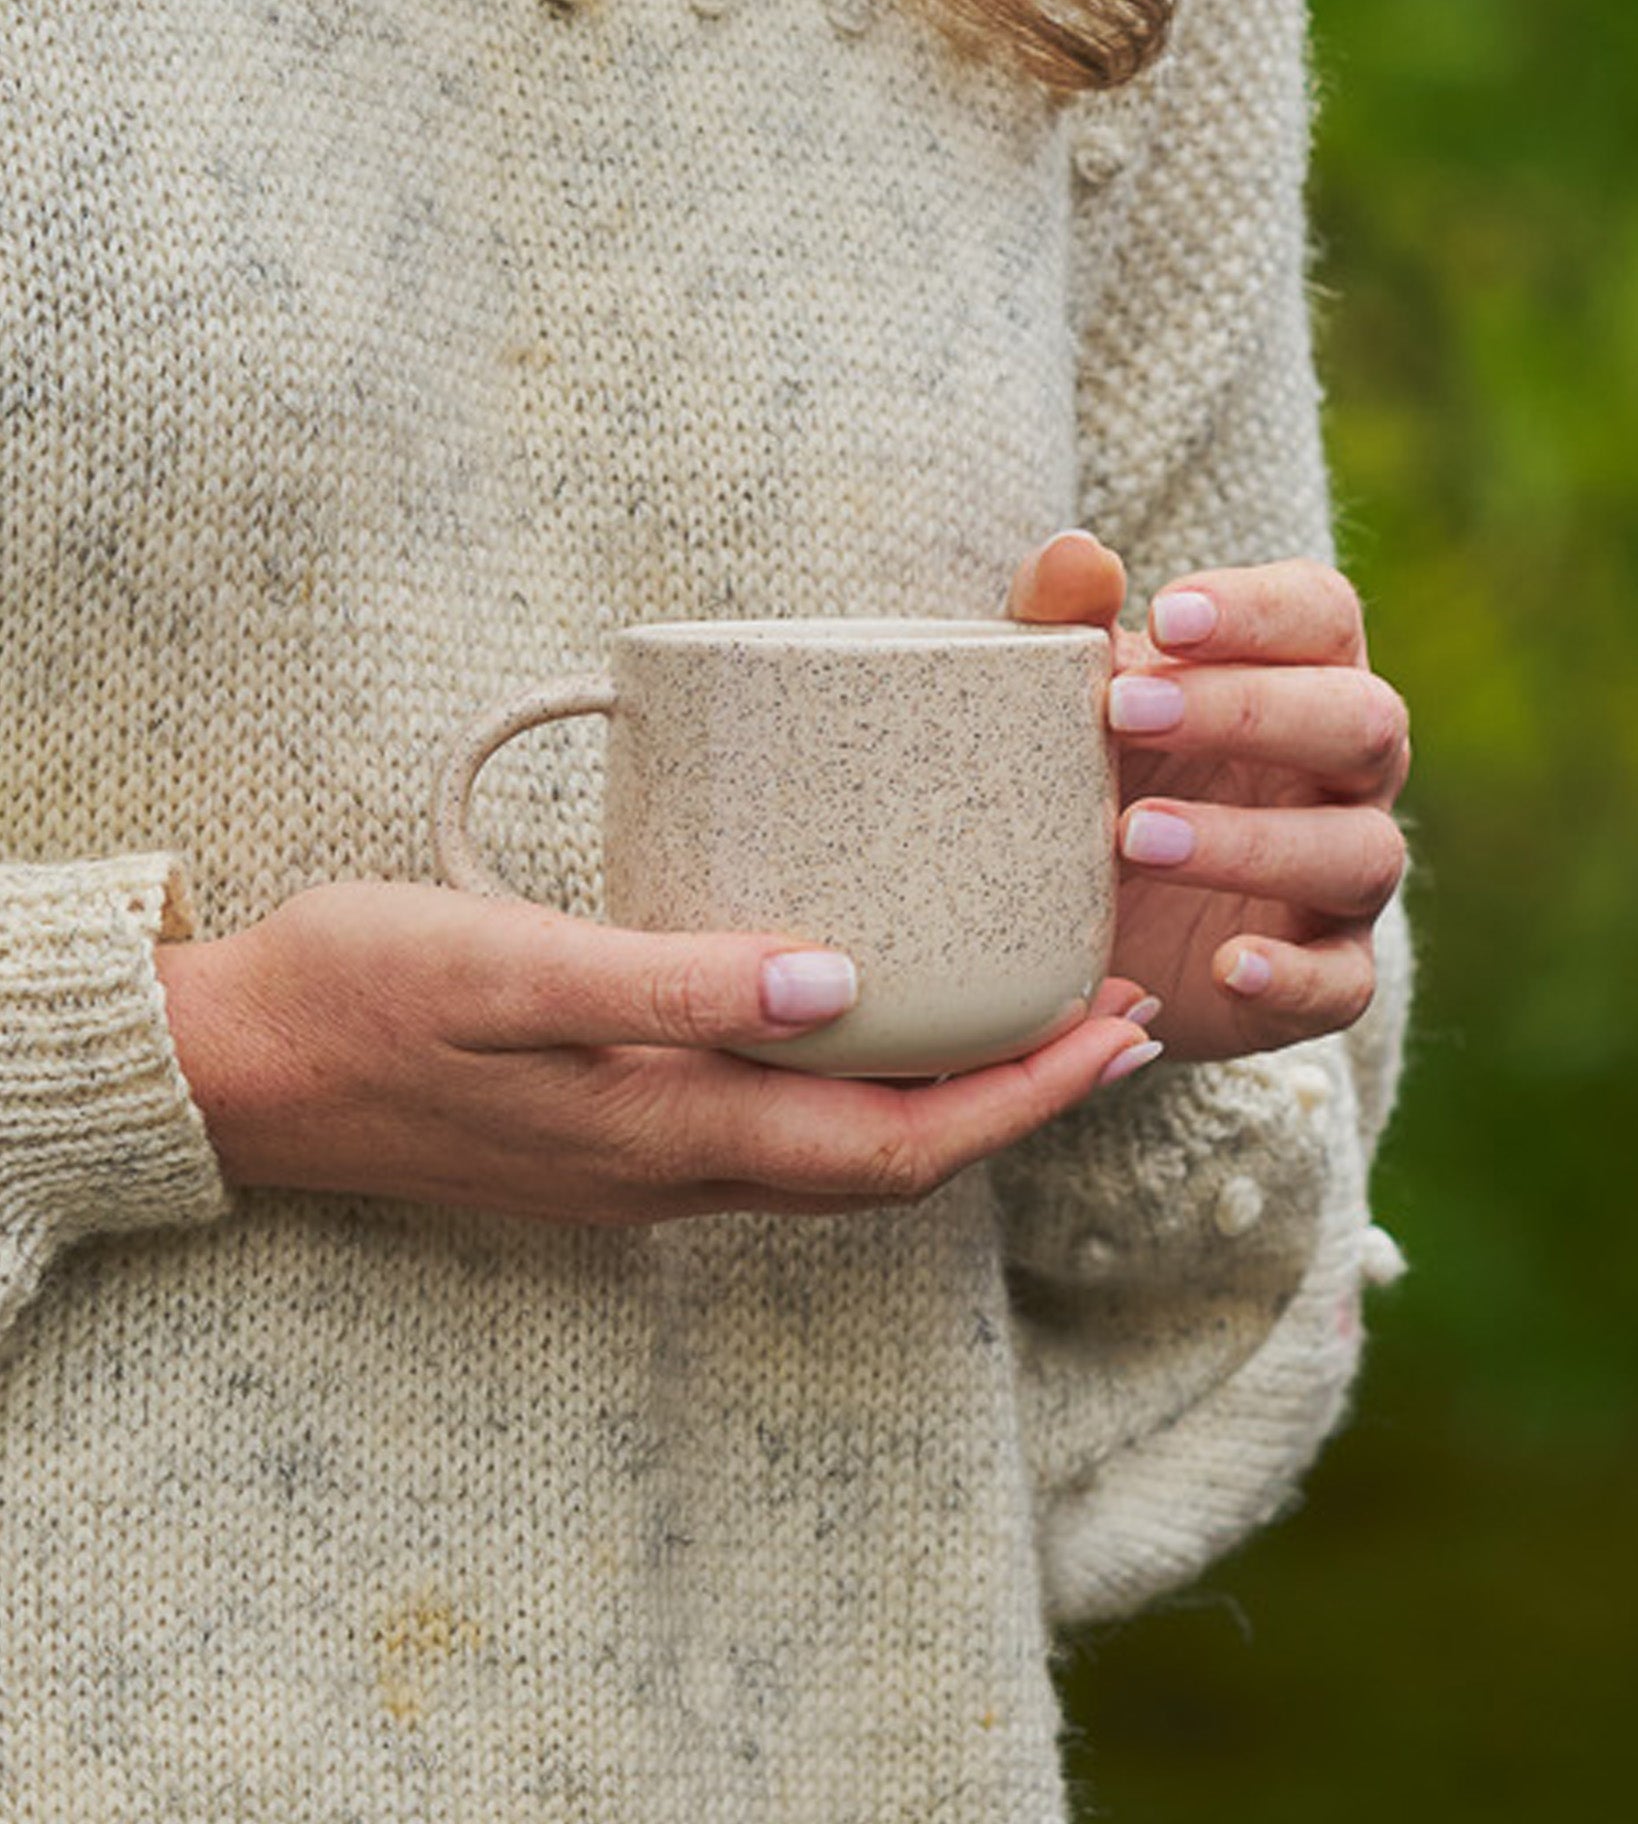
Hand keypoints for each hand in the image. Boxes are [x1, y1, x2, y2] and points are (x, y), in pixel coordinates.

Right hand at [154, 880, 1159, 1223]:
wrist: (243, 1067)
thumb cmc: (364, 992)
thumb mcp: (511, 968)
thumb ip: (676, 983)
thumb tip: (845, 987)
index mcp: (668, 1132)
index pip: (895, 1144)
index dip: (1025, 1098)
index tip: (1121, 1030)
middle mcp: (674, 1172)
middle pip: (891, 1165)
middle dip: (1019, 1104)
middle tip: (1113, 1021)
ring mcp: (644, 1168)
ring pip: (839, 1159)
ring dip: (951, 1103)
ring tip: (1025, 1023)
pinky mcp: (613, 1139)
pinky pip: (780, 1137)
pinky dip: (863, 1094)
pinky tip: (871, 1023)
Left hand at [1009, 532, 1409, 1061]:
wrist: (1091, 925)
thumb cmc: (1097, 768)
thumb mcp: (1068, 697)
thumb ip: (1066, 626)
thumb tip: (1072, 556)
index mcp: (1302, 675)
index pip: (1323, 615)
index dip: (1257, 611)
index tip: (1164, 614)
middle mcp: (1348, 772)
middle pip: (1358, 722)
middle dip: (1246, 713)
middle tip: (1121, 714)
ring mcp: (1346, 878)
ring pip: (1356, 852)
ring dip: (1250, 842)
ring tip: (1133, 837)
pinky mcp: (1325, 976)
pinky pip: (1341, 985)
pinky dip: (1292, 977)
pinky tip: (1228, 964)